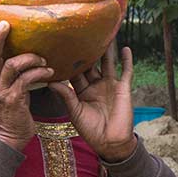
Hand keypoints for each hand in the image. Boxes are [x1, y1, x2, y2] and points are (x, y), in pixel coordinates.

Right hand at [0, 21, 53, 150]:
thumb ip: (7, 76)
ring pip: (11, 65)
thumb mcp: (4, 91)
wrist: (9, 138)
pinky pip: (26, 79)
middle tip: (6, 24)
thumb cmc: (11, 113)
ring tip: (43, 59)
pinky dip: (39, 73)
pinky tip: (50, 72)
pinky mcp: (14, 100)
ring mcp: (1, 91)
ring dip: (30, 58)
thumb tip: (16, 58)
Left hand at [51, 44, 136, 161]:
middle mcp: (96, 85)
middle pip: (90, 64)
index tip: (61, 46)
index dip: (69, 61)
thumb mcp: (75, 112)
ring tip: (103, 34)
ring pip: (107, 63)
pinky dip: (126, 60)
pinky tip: (125, 48)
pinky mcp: (123, 88)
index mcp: (82, 91)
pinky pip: (126, 71)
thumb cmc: (90, 130)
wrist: (110, 142)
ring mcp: (110, 85)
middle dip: (86, 51)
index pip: (74, 72)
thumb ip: (66, 95)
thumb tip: (51, 81)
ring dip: (106, 50)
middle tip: (80, 33)